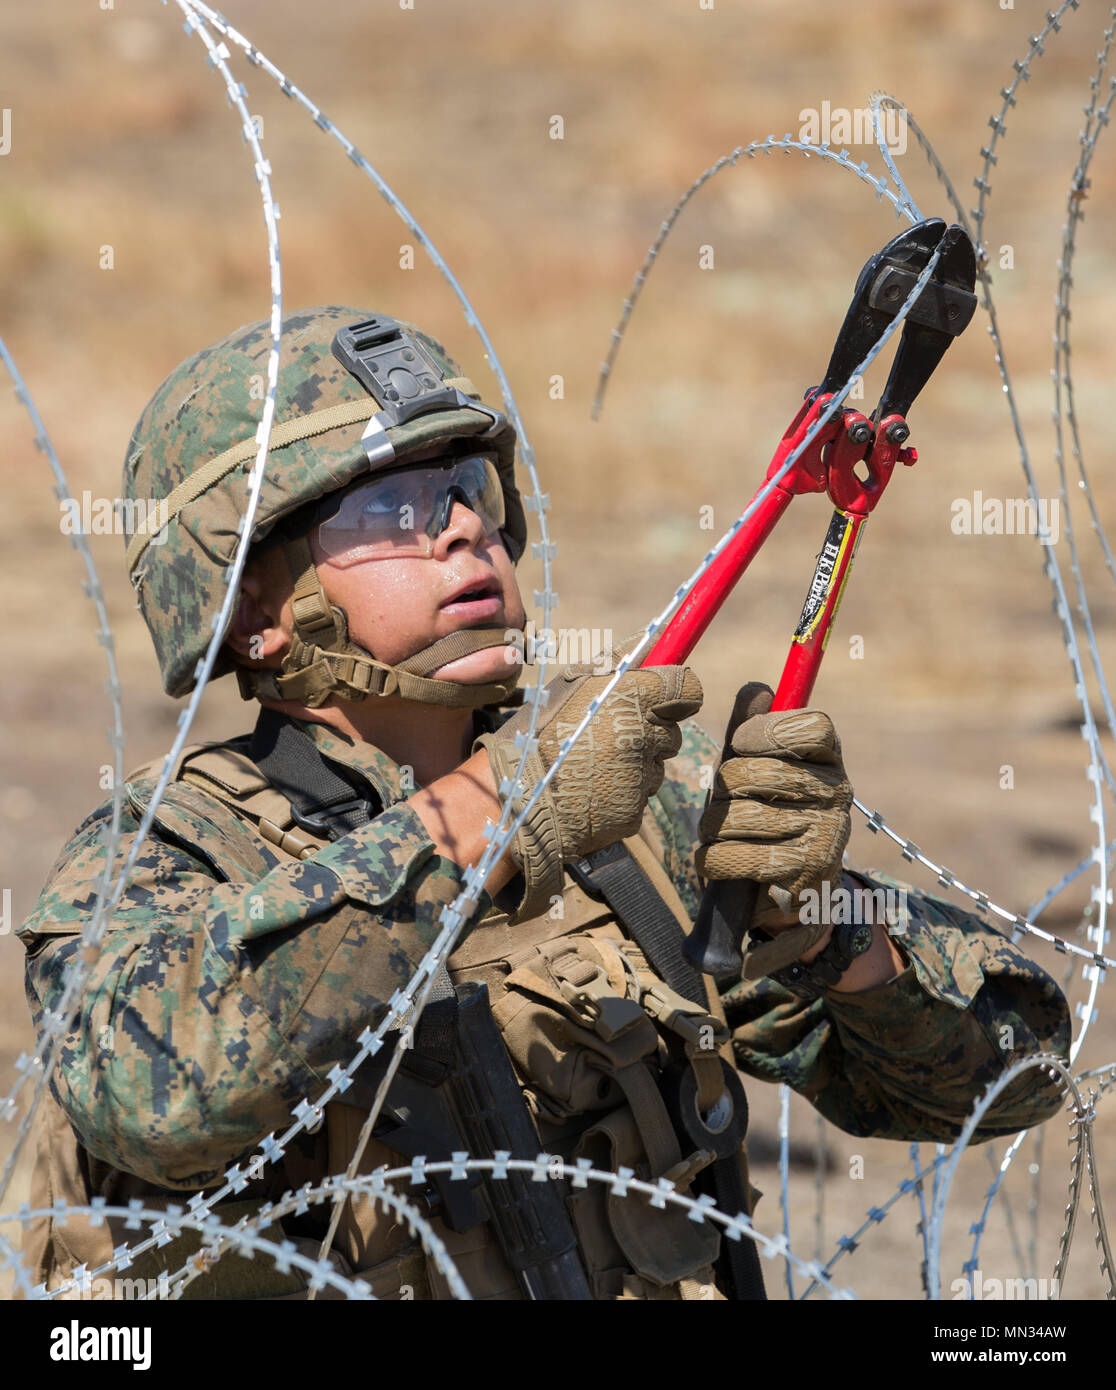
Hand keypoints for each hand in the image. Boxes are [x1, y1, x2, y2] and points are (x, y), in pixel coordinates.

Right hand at [476, 658, 702, 920]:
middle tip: (606, 739)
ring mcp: (639, 778)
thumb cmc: (534, 734)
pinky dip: (621, 796)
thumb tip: (649, 642)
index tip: (666, 699)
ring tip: (591, 768)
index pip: (686, 689)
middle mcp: (640, 737)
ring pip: (654, 767)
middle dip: (647, 734)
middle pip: (671, 732)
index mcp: (627, 698)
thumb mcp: (567, 686)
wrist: (508, 799)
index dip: (677, 694)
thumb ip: (614, 664)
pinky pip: (639, 798)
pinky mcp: (632, 812)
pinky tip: (591, 792)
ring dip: (634, 767)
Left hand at [696, 683, 852, 975]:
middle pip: (752, 772)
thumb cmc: (766, 809)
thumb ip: (751, 725)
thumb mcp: (756, 763)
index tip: (742, 747)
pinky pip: (733, 856)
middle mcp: (838, 792)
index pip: (808, 727)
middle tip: (726, 802)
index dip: (762, 732)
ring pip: (738, 816)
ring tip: (720, 833)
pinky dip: (712, 860)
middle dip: (722, 789)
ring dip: (712, 828)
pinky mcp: (806, 873)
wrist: (788, 887)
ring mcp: (827, 834)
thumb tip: (758, 689)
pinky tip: (719, 861)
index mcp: (829, 757)